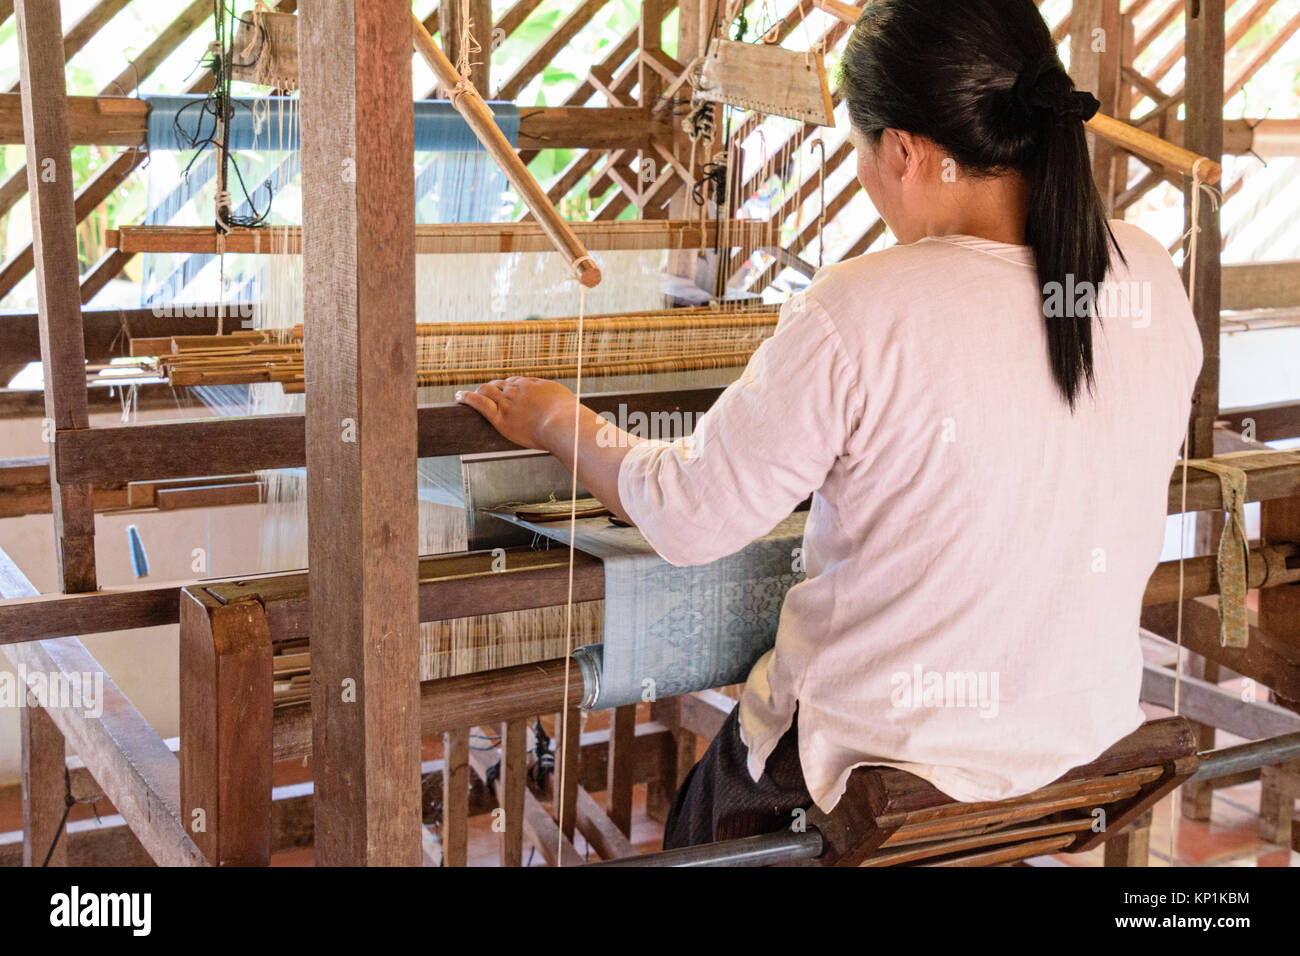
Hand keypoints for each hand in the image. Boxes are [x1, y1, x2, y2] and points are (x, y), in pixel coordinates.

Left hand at [455, 377, 576, 450]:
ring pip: (487, 390)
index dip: (509, 387)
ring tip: (467, 395)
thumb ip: (561, 405)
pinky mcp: (500, 416)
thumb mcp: (568, 404)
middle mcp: (518, 389)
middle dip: (493, 388)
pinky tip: (458, 397)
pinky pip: (478, 402)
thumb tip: (562, 410)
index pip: (516, 382)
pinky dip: (466, 398)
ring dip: (478, 391)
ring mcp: (508, 401)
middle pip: (500, 384)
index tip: (507, 391)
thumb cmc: (569, 419)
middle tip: (488, 393)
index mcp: (534, 384)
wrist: (562, 423)